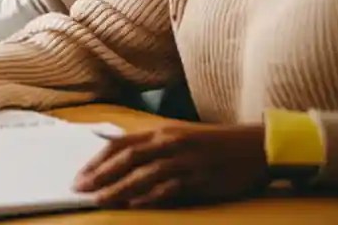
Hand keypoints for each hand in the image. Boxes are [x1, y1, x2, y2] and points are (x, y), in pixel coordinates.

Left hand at [74, 124, 269, 207]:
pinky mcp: (200, 179)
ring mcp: (185, 162)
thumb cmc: (215, 144)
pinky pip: (169, 190)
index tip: (81, 175)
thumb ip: (153, 146)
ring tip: (100, 201)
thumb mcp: (180, 137)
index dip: (98, 160)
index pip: (121, 145)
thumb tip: (121, 159)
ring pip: (143, 175)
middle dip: (100, 175)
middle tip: (80, 189)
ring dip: (118, 189)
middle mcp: (170, 143)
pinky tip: (133, 205)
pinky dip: (149, 197)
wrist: (256, 148)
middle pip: (127, 159)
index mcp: (162, 132)